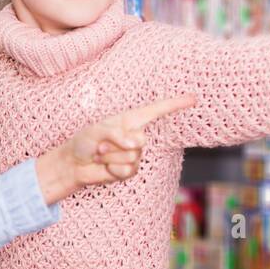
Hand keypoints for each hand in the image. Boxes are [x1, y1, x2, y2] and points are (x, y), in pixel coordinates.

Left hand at [35, 94, 198, 203]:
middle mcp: (136, 135)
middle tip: (101, 145)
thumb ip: (116, 133)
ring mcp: (135, 154)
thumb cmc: (85, 141)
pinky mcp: (130, 170)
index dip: (176, 104)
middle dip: (116, 144)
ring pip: (132, 157)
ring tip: (101, 155)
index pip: (158, 110)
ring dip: (111, 157)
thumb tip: (134, 144)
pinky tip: (105, 167)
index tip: (194, 98)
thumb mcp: (97, 130)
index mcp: (131, 119)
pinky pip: (128, 170)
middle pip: (140, 140)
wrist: (75, 164)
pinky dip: (112, 169)